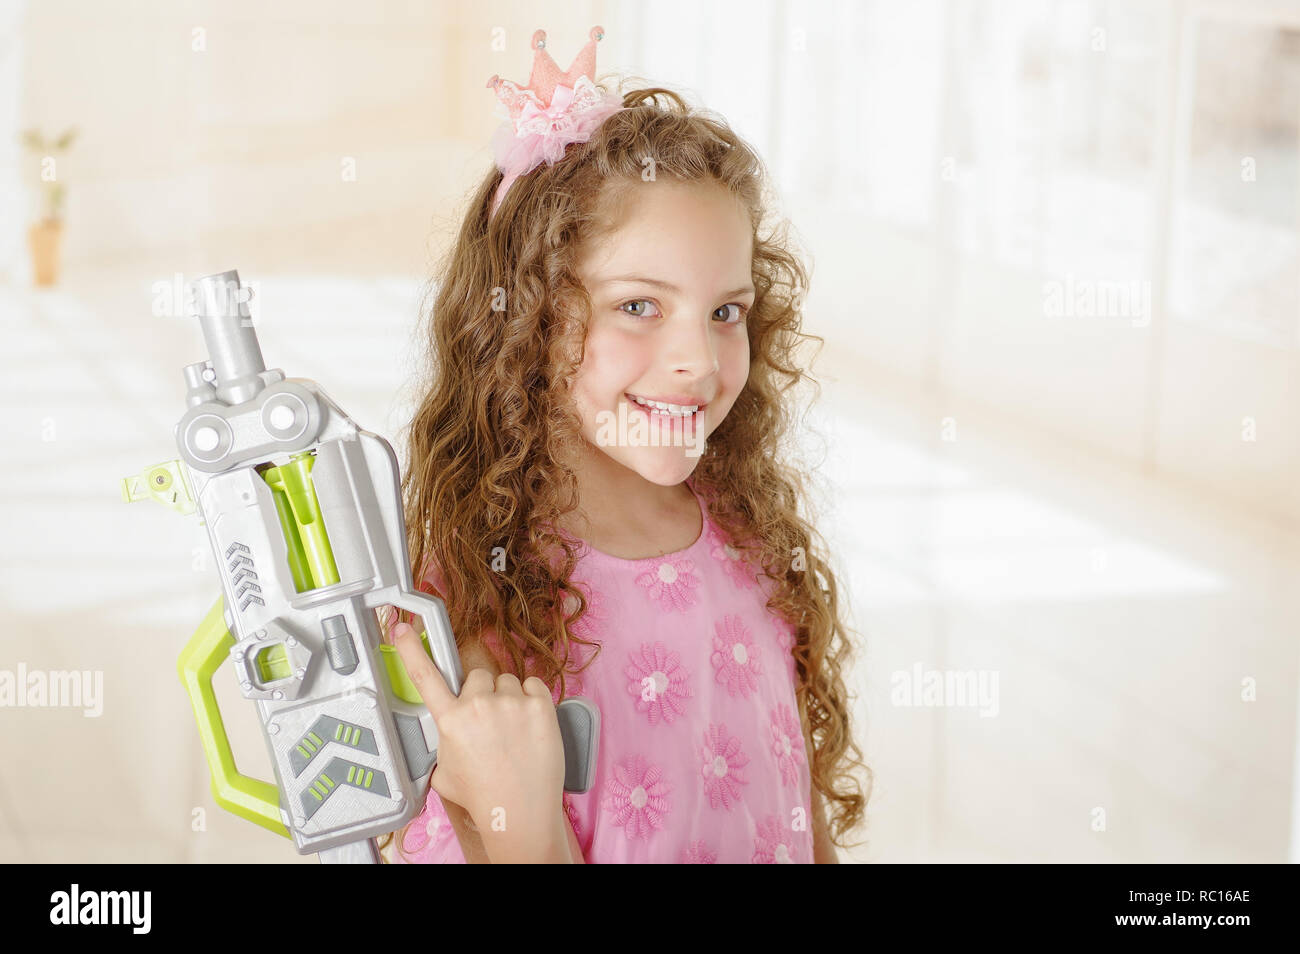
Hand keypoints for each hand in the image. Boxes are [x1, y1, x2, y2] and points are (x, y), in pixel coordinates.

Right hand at [391, 622, 566, 836]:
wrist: (520, 811)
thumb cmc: (483, 796)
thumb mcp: (445, 772)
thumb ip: (444, 743)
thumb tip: (449, 735)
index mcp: (451, 720)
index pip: (425, 676)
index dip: (410, 648)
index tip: (402, 625)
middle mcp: (478, 706)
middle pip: (478, 676)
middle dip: (482, 693)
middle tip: (489, 723)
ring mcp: (511, 702)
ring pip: (508, 681)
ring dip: (509, 699)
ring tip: (512, 731)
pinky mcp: (541, 704)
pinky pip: (534, 685)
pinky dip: (532, 700)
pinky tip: (529, 726)